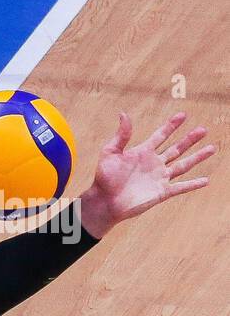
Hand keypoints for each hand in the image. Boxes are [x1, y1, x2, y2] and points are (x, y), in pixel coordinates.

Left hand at [79, 112, 216, 237]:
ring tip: (212, 148)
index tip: (183, 115)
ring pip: (183, 165)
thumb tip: (124, 114)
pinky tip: (205, 181)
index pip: (160, 136)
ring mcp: (159, 178)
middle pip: (176, 149)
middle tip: (203, 129)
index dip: (171, 126)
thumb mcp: (110, 153)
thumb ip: (121, 135)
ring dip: (197, 157)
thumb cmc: (104, 178)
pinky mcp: (161, 192)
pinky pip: (180, 188)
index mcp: (142, 152)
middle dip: (190, 139)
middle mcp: (154, 164)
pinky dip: (193, 184)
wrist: (104, 201)